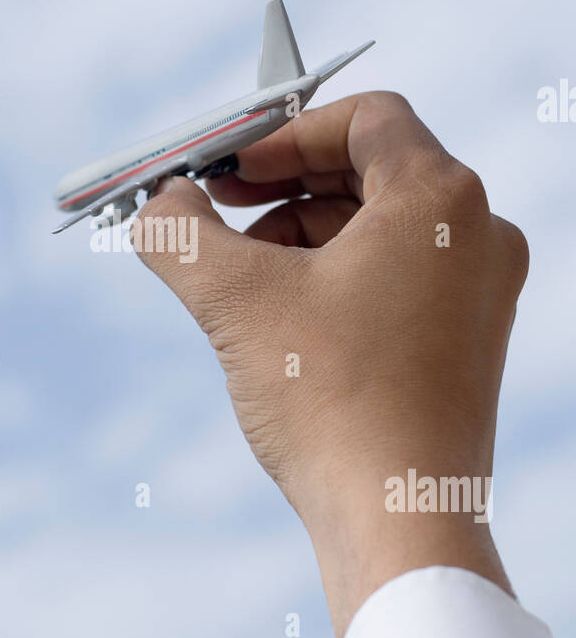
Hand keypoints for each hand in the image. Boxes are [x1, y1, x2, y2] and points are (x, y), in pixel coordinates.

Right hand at [133, 92, 528, 637]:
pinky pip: (397, 276)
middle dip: (284, 186)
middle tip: (219, 209)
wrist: (398, 520)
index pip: (365, 117)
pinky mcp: (468, 342)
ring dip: (302, 235)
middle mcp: (479, 234)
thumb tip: (156, 203)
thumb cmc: (330, 401)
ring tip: (240, 280)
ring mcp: (481, 292)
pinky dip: (335, 278)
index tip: (227, 169)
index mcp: (441, 198)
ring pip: (380, 227)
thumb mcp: (234, 299)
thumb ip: (180, 232)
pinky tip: (281, 322)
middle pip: (371, 169)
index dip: (282, 134)